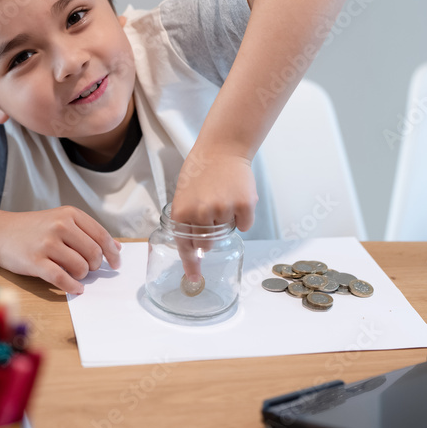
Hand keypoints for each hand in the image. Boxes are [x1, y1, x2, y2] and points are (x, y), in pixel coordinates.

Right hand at [0, 205, 121, 293]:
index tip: (116, 264)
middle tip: (88, 269)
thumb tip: (116, 248)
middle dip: (95, 266)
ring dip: (82, 275)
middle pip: (94, 253)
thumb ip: (88, 232)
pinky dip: (73, 286)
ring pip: (80, 267)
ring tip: (75, 273)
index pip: (101, 235)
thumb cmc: (34, 229)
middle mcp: (60, 226)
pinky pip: (62, 279)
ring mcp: (47, 244)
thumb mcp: (61, 220)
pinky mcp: (35, 262)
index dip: (112, 253)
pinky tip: (75, 288)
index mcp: (70, 214)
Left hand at [170, 147, 257, 280]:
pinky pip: (244, 225)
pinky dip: (243, 215)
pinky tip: (236, 197)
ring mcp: (223, 210)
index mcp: (182, 212)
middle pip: (207, 244)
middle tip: (212, 212)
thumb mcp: (183, 194)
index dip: (191, 264)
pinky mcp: (244, 206)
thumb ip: (186, 220)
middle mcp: (201, 213)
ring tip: (223, 197)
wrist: (222, 149)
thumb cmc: (200, 170)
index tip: (194, 278)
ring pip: (226, 232)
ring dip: (226, 220)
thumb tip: (195, 248)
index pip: (185, 246)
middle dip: (210, 234)